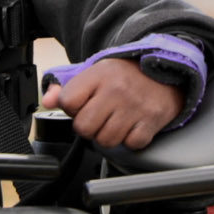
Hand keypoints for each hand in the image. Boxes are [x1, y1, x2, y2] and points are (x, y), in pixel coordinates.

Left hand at [42, 59, 182, 149]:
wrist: (166, 70)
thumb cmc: (125, 75)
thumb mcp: (94, 74)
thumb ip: (66, 87)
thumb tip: (47, 101)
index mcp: (99, 74)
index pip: (68, 102)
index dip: (72, 108)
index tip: (82, 105)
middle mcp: (116, 89)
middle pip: (84, 127)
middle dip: (88, 127)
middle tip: (99, 118)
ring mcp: (135, 106)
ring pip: (106, 140)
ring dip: (109, 136)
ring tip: (116, 122)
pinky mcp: (152, 119)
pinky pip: (132, 144)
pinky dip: (131, 140)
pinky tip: (132, 126)